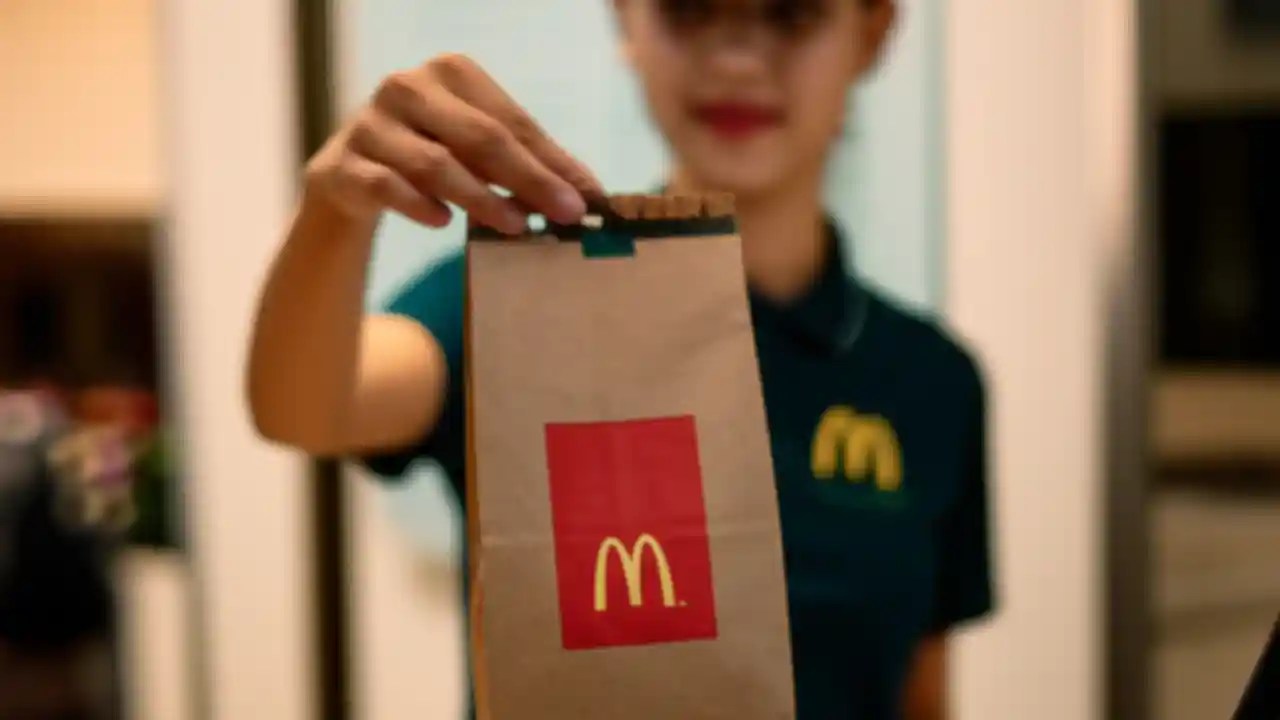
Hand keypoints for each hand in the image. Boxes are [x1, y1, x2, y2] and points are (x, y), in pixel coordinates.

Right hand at [304, 54, 603, 233]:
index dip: (552, 162)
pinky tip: (443, 222)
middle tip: (563, 215)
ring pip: (433, 163)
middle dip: (528, 179)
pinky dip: (418, 204)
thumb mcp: (480, 153)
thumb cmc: (432, 156)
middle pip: (479, 137)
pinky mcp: (343, 165)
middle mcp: (407, 88)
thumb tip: (588, 194)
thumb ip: (530, 165)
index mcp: (450, 73)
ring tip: (515, 226)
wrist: (351, 178)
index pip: (511, 122)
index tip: (587, 199)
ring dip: (481, 198)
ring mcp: (370, 125)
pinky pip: (385, 186)